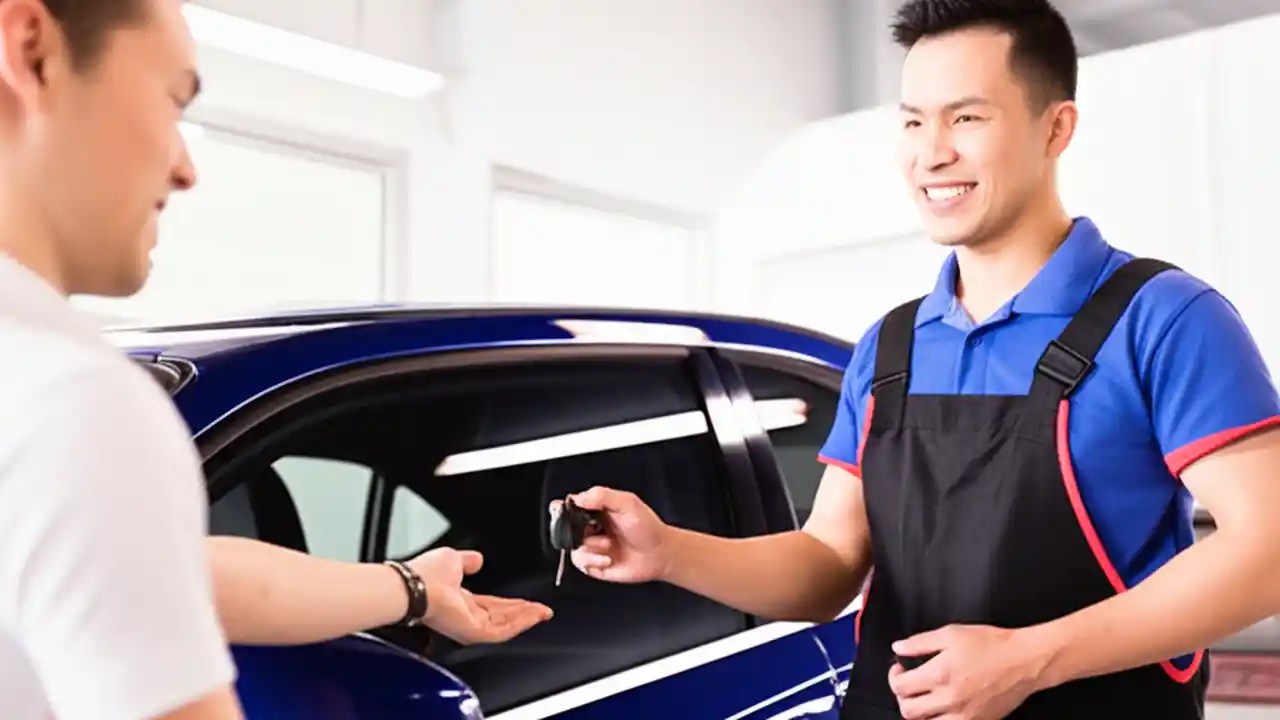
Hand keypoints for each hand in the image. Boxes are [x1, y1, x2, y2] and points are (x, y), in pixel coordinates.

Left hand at [407, 547, 552, 644]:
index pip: (492, 605)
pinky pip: (502, 630)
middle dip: (524, 613)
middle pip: (502, 617)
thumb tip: (478, 558)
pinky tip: (532, 613)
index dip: (512, 603)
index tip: (527, 601)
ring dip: (526, 618)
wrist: (415, 586)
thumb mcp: (453, 559)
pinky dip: (520, 622)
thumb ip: (468, 561)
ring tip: (543, 612)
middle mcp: (466, 616)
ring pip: (505, 626)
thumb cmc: (426, 573)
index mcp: (461, 601)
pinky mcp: (473, 631)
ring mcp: (470, 626)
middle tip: (543, 609)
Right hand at [558, 486, 671, 583]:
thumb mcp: (628, 503)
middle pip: (565, 526)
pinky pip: (580, 561)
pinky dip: (593, 560)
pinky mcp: (593, 563)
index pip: (570, 505)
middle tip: (593, 529)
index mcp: (596, 508)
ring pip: (572, 545)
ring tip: (609, 544)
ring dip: (591, 546)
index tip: (562, 509)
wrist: (660, 554)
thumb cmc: (648, 528)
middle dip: (576, 530)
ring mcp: (591, 545)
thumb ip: (602, 496)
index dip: (562, 507)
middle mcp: (590, 527)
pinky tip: (607, 558)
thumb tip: (579, 497)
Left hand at [888, 624, 1047, 719]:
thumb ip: (919, 642)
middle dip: (903, 696)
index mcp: (939, 675)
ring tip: (924, 697)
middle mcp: (949, 699)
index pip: (900, 687)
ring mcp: (964, 715)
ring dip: (919, 712)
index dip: (894, 676)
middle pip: (908, 711)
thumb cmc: (992, 645)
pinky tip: (942, 706)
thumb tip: (898, 648)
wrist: (1024, 661)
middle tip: (909, 684)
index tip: (900, 669)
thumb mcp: (951, 634)